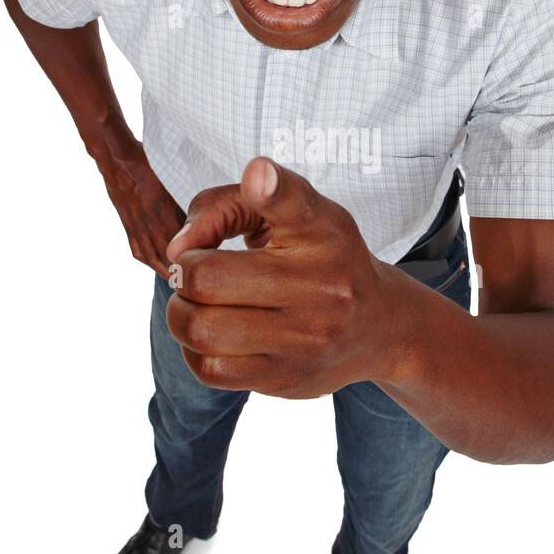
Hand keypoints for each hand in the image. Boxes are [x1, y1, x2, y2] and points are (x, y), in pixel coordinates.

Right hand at [96, 137, 184, 275]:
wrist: (117, 160)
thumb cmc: (145, 164)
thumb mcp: (170, 179)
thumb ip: (181, 202)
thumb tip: (195, 217)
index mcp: (162, 212)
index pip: (181, 243)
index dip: (192, 255)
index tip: (204, 261)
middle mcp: (149, 224)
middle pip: (167, 256)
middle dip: (180, 269)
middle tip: (193, 277)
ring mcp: (136, 227)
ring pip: (152, 257)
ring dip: (164, 270)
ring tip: (177, 277)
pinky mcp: (127, 225)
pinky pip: (138, 250)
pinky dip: (149, 260)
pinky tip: (155, 263)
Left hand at [163, 157, 397, 397]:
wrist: (376, 326)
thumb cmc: (321, 258)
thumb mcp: (296, 215)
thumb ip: (226, 206)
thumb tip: (177, 247)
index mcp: (321, 231)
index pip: (293, 202)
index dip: (269, 186)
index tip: (259, 175)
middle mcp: (320, 285)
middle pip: (208, 278)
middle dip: (182, 272)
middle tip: (194, 271)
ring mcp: (304, 339)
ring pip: (201, 329)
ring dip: (182, 313)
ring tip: (199, 304)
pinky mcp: (286, 379)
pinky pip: (209, 369)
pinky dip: (194, 349)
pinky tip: (212, 335)